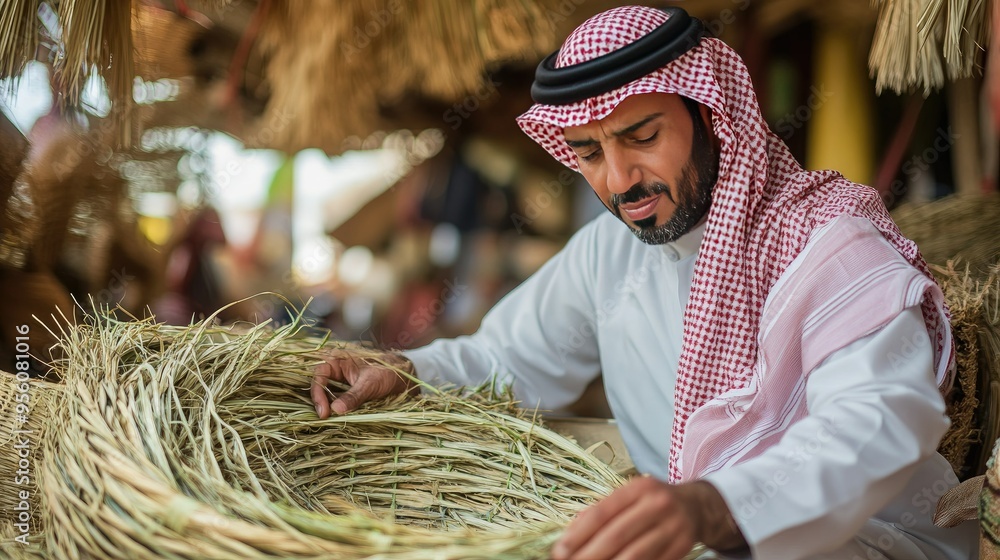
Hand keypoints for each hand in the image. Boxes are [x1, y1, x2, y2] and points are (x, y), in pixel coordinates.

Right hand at [311, 349, 417, 417]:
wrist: (404, 378)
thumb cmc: (388, 372)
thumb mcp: (370, 384)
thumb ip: (353, 396)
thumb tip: (336, 410)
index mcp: (337, 359)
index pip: (318, 375)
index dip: (317, 394)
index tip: (324, 412)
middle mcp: (336, 370)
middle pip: (320, 387)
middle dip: (321, 402)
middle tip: (325, 419)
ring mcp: (340, 382)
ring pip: (327, 396)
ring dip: (328, 408)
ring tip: (330, 421)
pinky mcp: (346, 393)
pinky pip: (336, 402)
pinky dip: (336, 410)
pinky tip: (337, 420)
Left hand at [552, 477, 745, 559]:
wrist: (696, 506)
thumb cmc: (653, 501)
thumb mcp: (630, 495)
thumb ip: (603, 510)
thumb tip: (571, 533)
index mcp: (639, 488)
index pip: (603, 512)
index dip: (579, 534)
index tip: (560, 550)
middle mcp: (657, 505)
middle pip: (617, 535)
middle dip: (589, 554)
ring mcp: (673, 527)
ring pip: (635, 555)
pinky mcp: (682, 547)